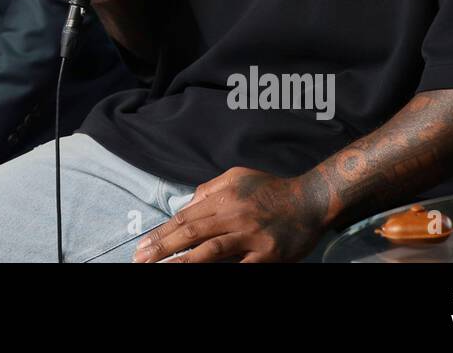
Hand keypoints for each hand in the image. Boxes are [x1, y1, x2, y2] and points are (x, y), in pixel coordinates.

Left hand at [132, 167, 327, 262]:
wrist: (310, 200)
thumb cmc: (270, 189)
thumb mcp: (237, 177)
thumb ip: (209, 190)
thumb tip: (184, 207)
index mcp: (224, 197)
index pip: (185, 218)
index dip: (162, 233)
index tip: (142, 247)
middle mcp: (235, 215)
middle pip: (191, 234)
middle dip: (163, 249)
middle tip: (141, 260)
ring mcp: (251, 236)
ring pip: (210, 252)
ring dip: (183, 263)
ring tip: (162, 270)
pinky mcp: (268, 255)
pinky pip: (240, 267)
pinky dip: (221, 271)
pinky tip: (200, 274)